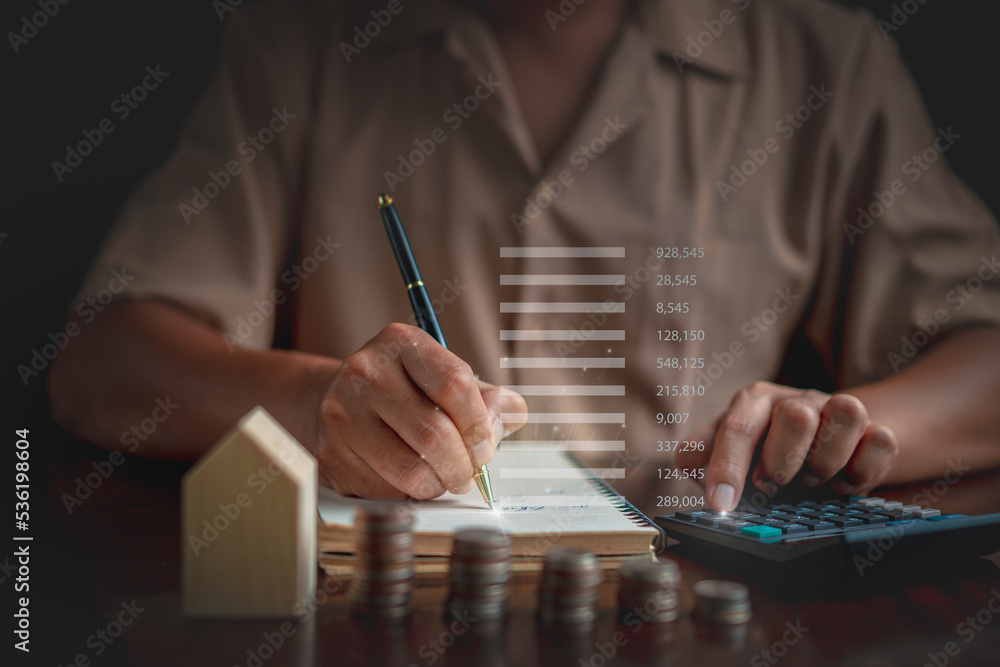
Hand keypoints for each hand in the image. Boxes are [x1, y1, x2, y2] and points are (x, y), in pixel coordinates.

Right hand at [305, 323, 526, 498]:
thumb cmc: (400, 390)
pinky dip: (406, 494)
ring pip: (410, 471)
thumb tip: (514, 414)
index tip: (486, 446)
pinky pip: (384, 490)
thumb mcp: (439, 376)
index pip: (454, 383)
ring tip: (443, 479)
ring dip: (438, 485)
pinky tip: (408, 479)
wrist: (331, 400)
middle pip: (434, 433)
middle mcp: (365, 372)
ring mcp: (341, 413)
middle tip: (469, 475)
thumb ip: (484, 397)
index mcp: (400, 343)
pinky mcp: (330, 453)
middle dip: (463, 465)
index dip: (479, 424)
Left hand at [675, 381, 897, 510]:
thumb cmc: (765, 448)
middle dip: (781, 463)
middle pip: (795, 416)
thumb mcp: (729, 449)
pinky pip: (882, 439)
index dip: (727, 468)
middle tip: (771, 488)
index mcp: (754, 402)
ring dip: (827, 461)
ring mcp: (837, 411)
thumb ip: (702, 453)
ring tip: (811, 481)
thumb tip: (687, 461)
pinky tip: (844, 485)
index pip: (737, 429)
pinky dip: (864, 470)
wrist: (823, 436)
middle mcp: (796, 400)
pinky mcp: (874, 429)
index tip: (722, 504)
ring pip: (847, 412)